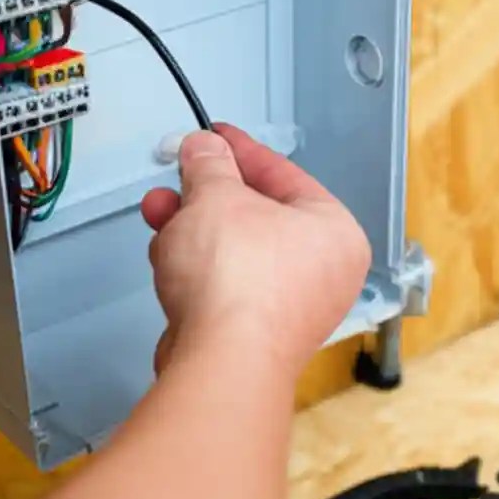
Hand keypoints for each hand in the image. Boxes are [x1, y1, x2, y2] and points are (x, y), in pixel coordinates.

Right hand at [140, 124, 370, 377]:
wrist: (220, 361)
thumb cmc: (240, 283)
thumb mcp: (217, 195)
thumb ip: (209, 164)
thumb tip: (204, 148)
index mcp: (335, 232)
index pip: (285, 174)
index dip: (240, 150)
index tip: (214, 137)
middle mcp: (322, 274)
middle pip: (256, 216)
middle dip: (206, 197)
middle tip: (181, 178)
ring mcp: (289, 310)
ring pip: (233, 253)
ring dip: (192, 232)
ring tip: (163, 217)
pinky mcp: (253, 337)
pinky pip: (222, 288)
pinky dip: (195, 273)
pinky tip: (168, 263)